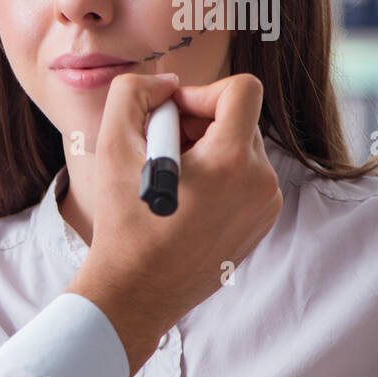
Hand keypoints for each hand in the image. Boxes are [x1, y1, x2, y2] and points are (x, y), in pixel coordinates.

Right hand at [68, 72, 281, 375]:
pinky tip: (183, 204)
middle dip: (197, 125)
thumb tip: (168, 85)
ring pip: (240, 150)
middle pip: (238, 120)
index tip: (172, 116)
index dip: (201, 92)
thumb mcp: (112, 145)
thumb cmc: (123, 222)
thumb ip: (133, 93)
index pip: (242, 90)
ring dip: (205, 152)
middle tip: (159, 151)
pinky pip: (244, 181)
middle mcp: (261, 182)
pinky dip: (215, 180)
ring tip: (170, 181)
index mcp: (232, 161)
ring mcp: (265, 207)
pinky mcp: (260, 225)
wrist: (136, 291)